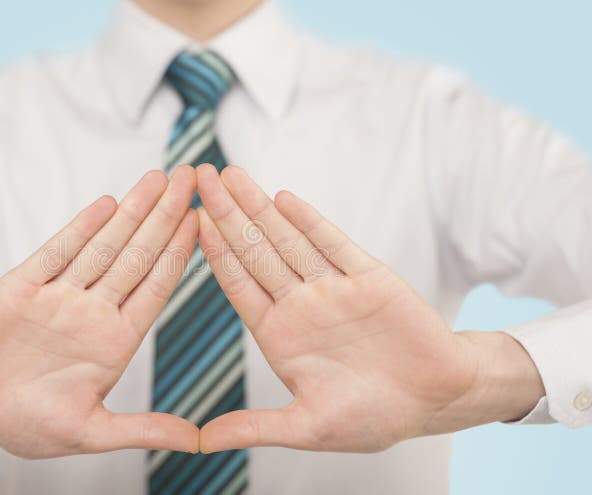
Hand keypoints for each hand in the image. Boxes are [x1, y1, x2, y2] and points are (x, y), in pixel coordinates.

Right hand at [0, 167, 199, 458]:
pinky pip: (58, 250)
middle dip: (165, 217)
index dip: (180, 253)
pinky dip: (82, 227)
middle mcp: (93, 312)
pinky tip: (108, 204)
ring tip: (158, 179)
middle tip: (190, 179)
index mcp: (114, 342)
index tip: (205, 221)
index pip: (156, 288)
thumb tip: (198, 441)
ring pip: (103, 246)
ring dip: (131, 212)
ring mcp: (60, 295)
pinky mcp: (24, 285)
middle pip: (138, 256)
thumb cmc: (22, 423)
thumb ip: (142, 430)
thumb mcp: (89, 432)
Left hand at [195, 165, 544, 452]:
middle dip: (226, 215)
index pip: (237, 285)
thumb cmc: (375, 417)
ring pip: (287, 240)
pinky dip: (309, 221)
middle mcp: (299, 305)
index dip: (213, 253)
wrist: (438, 400)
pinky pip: (333, 243)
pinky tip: (282, 199)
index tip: (187, 222)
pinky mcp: (368, 277)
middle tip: (200, 178)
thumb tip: (199, 442)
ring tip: (231, 176)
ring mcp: (332, 288)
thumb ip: (255, 427)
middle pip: (254, 251)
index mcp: (279, 336)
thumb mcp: (309, 427)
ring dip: (259, 207)